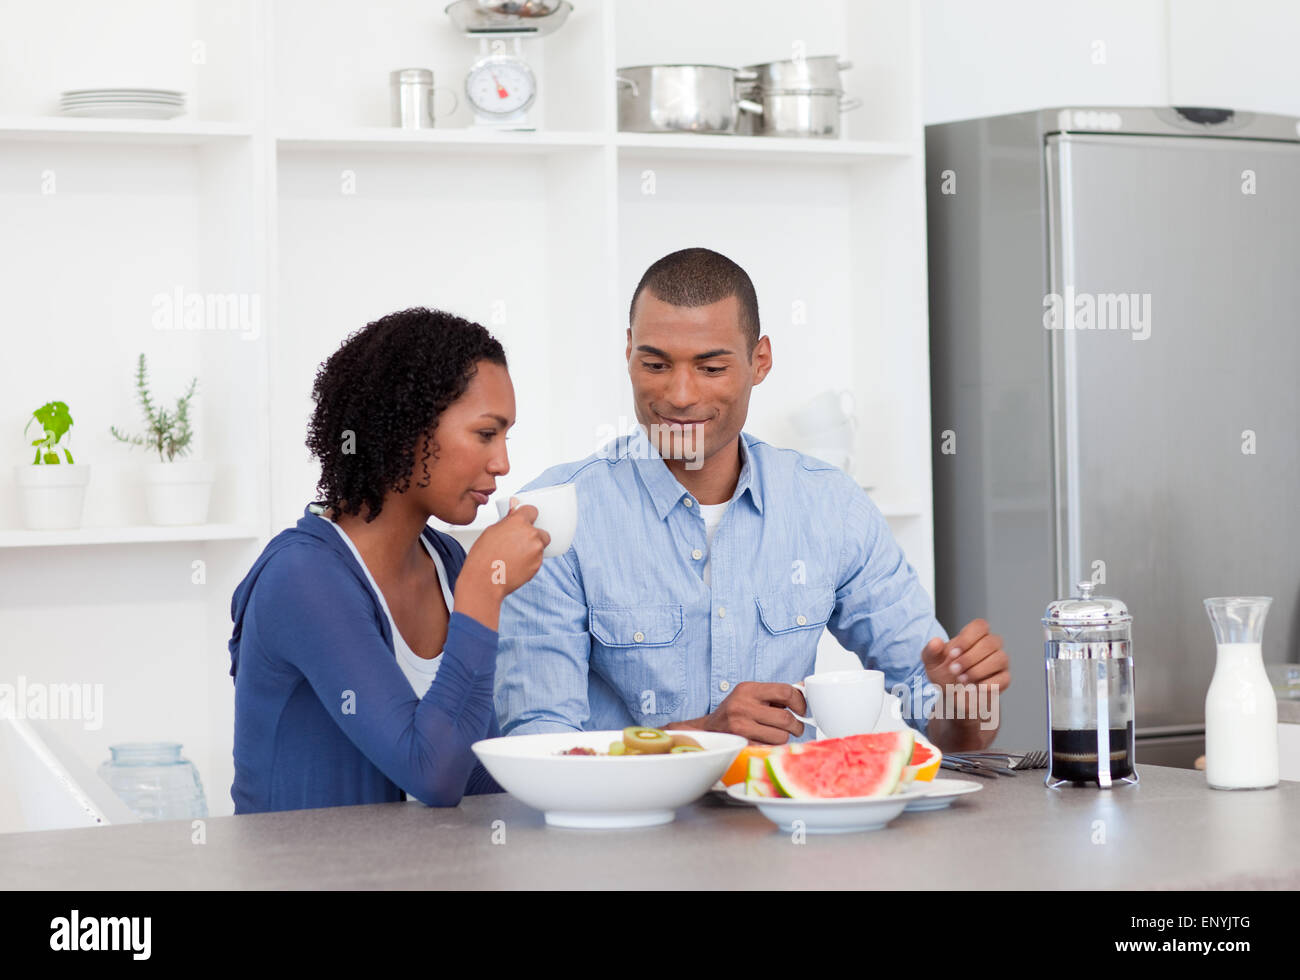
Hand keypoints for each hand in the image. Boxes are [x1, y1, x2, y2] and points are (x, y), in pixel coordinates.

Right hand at [461, 498, 549, 597]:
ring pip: (540, 546)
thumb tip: (514, 504)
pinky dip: (530, 561)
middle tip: (517, 543)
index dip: (528, 516)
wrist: (485, 582)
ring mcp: (536, 551)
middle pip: (541, 531)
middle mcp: (531, 535)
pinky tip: (516, 564)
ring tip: (514, 556)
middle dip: (532, 535)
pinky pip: (538, 559)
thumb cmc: (483, 557)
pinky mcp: (538, 565)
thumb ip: (507, 518)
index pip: (532, 511)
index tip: (525, 520)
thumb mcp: (491, 531)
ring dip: (532, 549)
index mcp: (518, 522)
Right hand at [678, 682, 808, 744]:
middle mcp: (743, 706)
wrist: (710, 730)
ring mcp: (741, 726)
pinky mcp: (741, 744)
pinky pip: (770, 748)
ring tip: (777, 734)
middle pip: (786, 718)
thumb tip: (804, 690)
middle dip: (796, 726)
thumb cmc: (735, 711)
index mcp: (748, 689)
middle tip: (795, 727)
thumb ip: (776, 693)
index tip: (802, 710)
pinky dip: (773, 747)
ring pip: (781, 736)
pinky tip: (767, 742)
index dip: (800, 702)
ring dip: (783, 738)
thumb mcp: (752, 694)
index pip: (786, 691)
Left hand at [921, 618, 1010, 693]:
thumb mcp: (932, 662)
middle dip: (970, 658)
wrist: (950, 696)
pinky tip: (973, 688)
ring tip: (962, 680)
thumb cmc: (944, 673)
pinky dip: (987, 684)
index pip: (980, 626)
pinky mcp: (1004, 679)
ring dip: (978, 670)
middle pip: (990, 642)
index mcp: (973, 636)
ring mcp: (999, 662)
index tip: (952, 654)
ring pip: (1000, 658)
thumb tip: (936, 642)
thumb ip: (931, 651)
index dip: (967, 638)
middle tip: (954, 670)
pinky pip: (1003, 678)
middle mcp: (990, 646)